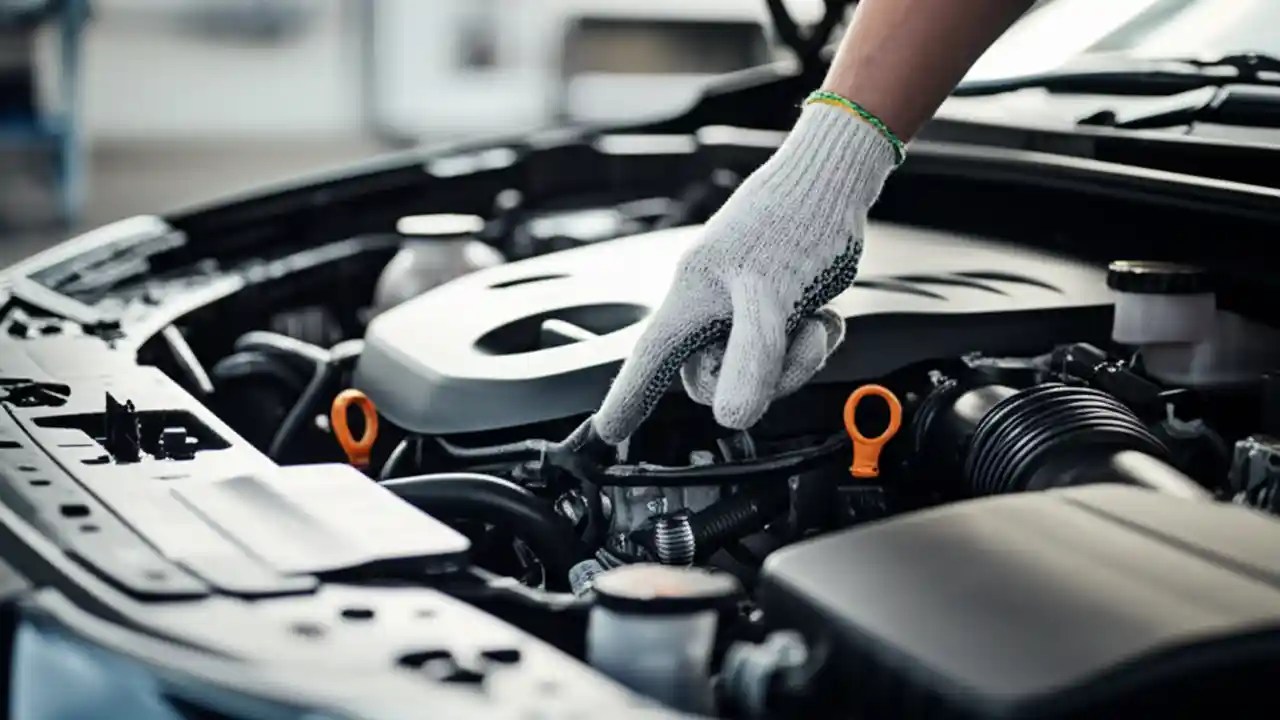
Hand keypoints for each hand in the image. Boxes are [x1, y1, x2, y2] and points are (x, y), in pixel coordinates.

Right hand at [591, 103, 897, 443]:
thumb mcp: (774, 298)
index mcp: (692, 300)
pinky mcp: (772, 300)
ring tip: (816, 324)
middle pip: (717, 377)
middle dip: (765, 377)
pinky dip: (810, 340)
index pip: (649, 361)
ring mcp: (741, 303)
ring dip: (795, 357)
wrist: (834, 175)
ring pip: (756, 366)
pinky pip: (782, 346)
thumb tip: (731, 419)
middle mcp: (709, 304)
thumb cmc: (797, 222)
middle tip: (800, 346)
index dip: (627, 399)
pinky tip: (824, 316)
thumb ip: (751, 359)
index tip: (608, 431)